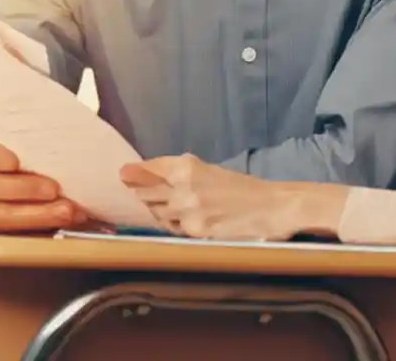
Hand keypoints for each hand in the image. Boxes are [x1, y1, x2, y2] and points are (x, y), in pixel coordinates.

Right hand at [0, 133, 87, 231]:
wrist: (53, 168)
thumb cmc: (40, 148)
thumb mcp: (36, 136)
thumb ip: (38, 136)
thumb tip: (65, 134)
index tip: (14, 162)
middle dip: (20, 189)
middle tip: (54, 188)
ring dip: (34, 214)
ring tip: (66, 210)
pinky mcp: (0, 226)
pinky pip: (12, 232)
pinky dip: (42, 225)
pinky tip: (68, 218)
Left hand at [119, 154, 348, 240]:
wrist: (273, 207)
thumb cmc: (241, 188)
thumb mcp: (209, 171)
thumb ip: (179, 173)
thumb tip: (147, 175)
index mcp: (187, 165)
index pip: (148, 169)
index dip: (133, 173)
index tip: (122, 174)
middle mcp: (183, 185)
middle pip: (145, 191)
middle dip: (139, 192)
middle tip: (133, 191)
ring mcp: (188, 210)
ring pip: (157, 213)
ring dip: (158, 211)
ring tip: (168, 208)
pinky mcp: (196, 231)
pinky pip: (174, 230)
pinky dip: (174, 226)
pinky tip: (183, 222)